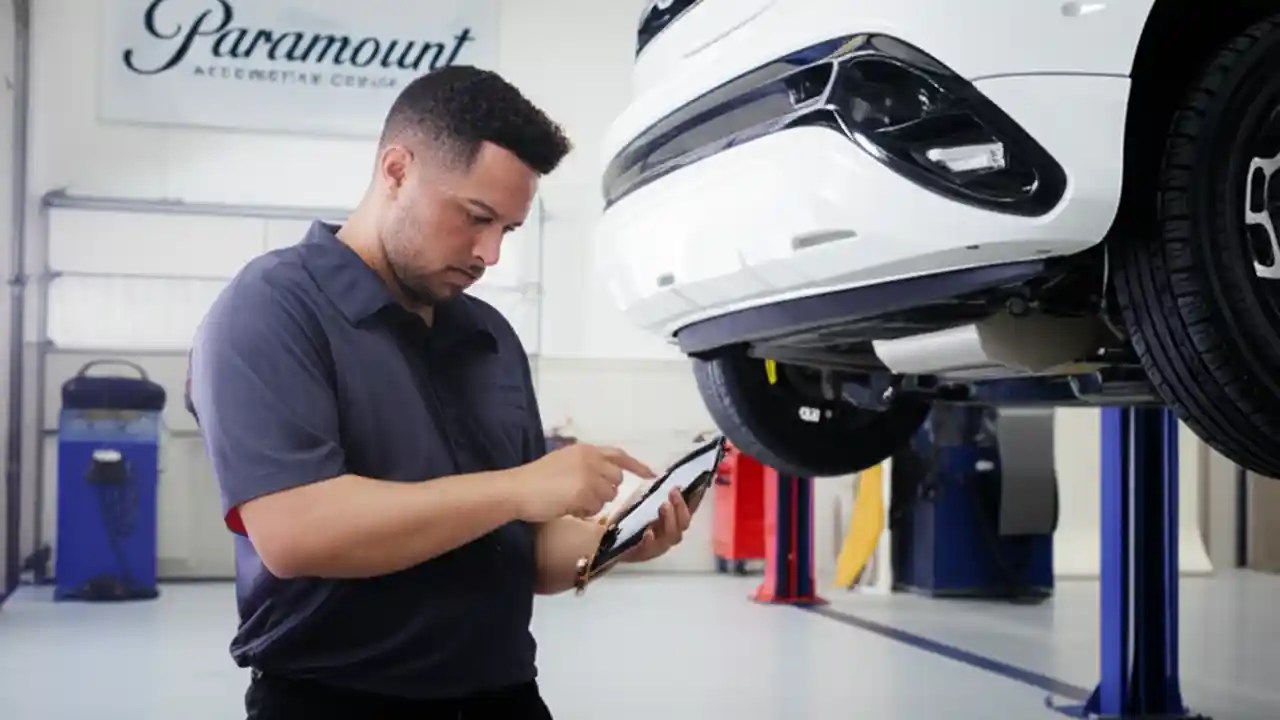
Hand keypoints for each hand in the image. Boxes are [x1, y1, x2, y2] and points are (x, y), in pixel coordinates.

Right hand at [512, 443, 655, 522]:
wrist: (517, 489)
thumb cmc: (535, 479)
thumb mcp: (563, 462)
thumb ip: (585, 465)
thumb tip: (605, 480)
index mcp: (585, 449)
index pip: (618, 455)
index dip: (636, 465)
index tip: (652, 474)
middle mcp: (590, 459)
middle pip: (615, 480)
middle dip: (604, 491)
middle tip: (581, 495)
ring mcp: (588, 476)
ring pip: (606, 497)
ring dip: (592, 503)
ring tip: (568, 500)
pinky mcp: (583, 493)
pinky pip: (594, 509)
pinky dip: (582, 512)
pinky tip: (565, 507)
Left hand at [620, 485, 705, 563]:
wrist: (609, 540)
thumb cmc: (631, 518)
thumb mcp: (644, 502)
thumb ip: (656, 492)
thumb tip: (666, 477)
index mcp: (673, 520)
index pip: (690, 509)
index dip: (695, 500)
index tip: (696, 486)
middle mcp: (670, 533)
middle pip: (683, 523)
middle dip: (680, 507)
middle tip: (673, 492)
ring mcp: (659, 545)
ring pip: (672, 536)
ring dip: (670, 520)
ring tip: (664, 506)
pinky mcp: (644, 553)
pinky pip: (650, 548)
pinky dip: (651, 540)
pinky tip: (648, 531)